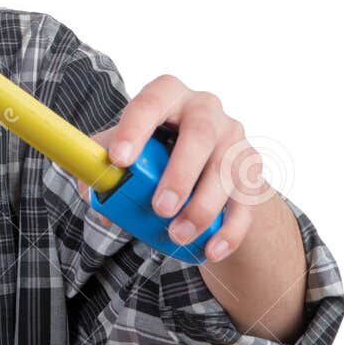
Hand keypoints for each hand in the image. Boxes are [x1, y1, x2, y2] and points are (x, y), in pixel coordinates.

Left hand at [68, 74, 267, 262]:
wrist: (200, 161)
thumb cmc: (153, 148)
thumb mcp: (126, 146)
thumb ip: (102, 162)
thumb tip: (93, 191)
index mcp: (168, 95)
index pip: (151, 103)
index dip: (134, 129)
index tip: (119, 161)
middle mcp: (206, 109)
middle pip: (200, 135)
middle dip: (181, 175)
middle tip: (160, 208)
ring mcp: (233, 138)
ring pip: (226, 172)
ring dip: (202, 209)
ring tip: (177, 235)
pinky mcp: (250, 171)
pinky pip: (245, 203)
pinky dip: (229, 231)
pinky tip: (210, 250)